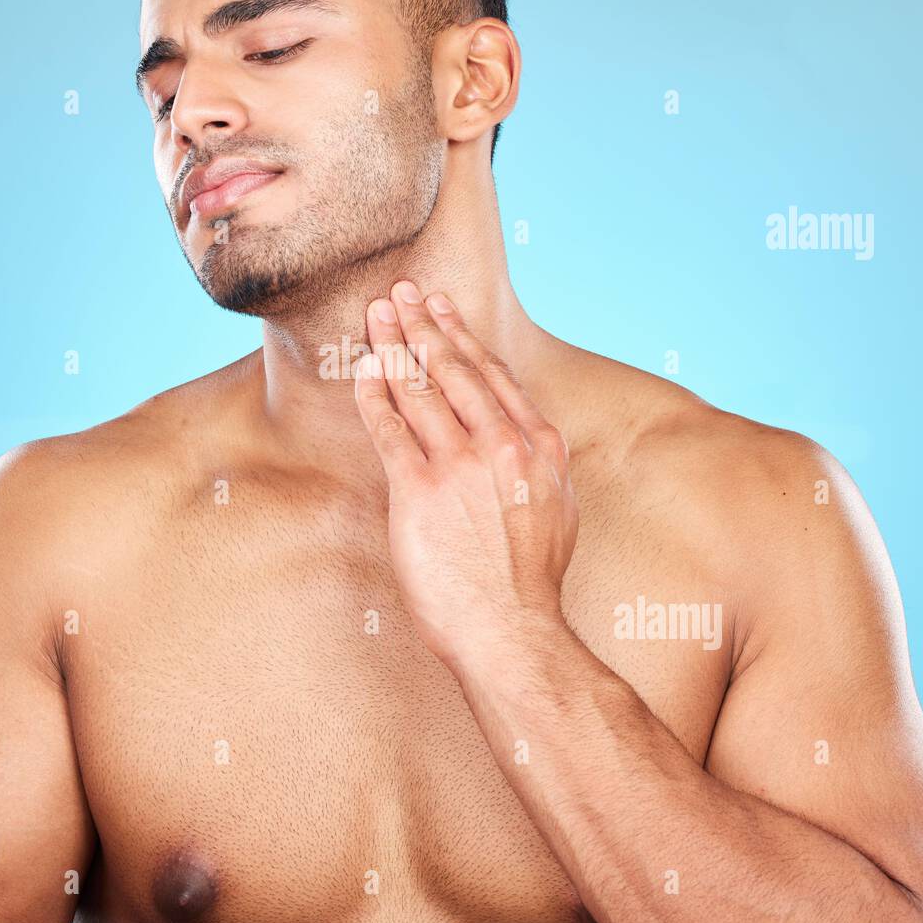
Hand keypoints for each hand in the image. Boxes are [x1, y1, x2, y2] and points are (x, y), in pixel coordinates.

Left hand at [353, 281, 578, 672]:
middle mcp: (502, 444)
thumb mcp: (558, 508)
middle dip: (422, 323)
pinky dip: (375, 395)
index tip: (441, 308)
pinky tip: (364, 371)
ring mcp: (460, 465)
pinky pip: (390, 428)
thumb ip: (537, 463)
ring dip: (394, 345)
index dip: (460, 335)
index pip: (491, 374)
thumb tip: (518, 437)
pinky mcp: (420, 491)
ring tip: (377, 317)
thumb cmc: (532, 580)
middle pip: (453, 368)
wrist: (513, 629)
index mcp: (540, 445)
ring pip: (420, 388)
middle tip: (400, 293)